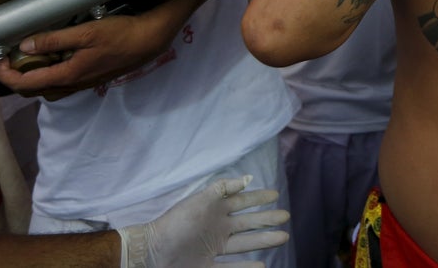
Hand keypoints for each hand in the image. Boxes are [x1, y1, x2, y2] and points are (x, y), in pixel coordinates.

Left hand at [0, 0, 204, 98]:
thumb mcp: (85, 32)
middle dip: (17, 77)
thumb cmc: (121, 35)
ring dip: (34, 76)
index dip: (5, 75)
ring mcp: (84, 84)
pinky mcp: (92, 78)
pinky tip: (58, 56)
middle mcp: (73, 85)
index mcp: (68, 75)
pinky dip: (51, 73)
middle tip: (13, 57)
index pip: (25, 84)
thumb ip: (54, 39)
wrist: (150, 41)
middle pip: (33, 91)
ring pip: (48, 88)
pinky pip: (63, 82)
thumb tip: (26, 45)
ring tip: (33, 56)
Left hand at [118, 174, 289, 267]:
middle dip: (267, 219)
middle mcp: (217, 229)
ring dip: (264, 241)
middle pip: (248, 223)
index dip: (258, 198)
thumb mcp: (200, 201)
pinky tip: (262, 265)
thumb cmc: (176, 224)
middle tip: (285, 216)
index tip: (275, 194)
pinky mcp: (207, 267)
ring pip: (245, 244)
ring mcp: (214, 249)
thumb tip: (247, 178)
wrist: (152, 253)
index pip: (242, 201)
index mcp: (214, 211)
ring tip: (283, 237)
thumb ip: (223, 189)